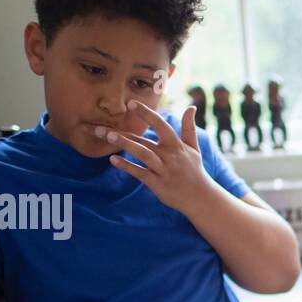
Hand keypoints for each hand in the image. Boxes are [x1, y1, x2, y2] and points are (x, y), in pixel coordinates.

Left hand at [100, 100, 213, 215]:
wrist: (200, 198)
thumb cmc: (194, 170)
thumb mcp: (194, 148)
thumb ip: (189, 127)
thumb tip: (191, 107)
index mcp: (177, 145)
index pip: (161, 125)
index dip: (146, 114)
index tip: (131, 103)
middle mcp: (169, 156)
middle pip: (143, 140)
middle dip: (123, 133)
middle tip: (100, 126)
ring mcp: (163, 170)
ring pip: (142, 154)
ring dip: (125, 145)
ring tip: (107, 137)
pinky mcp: (158, 184)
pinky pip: (140, 173)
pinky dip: (127, 167)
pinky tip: (113, 160)